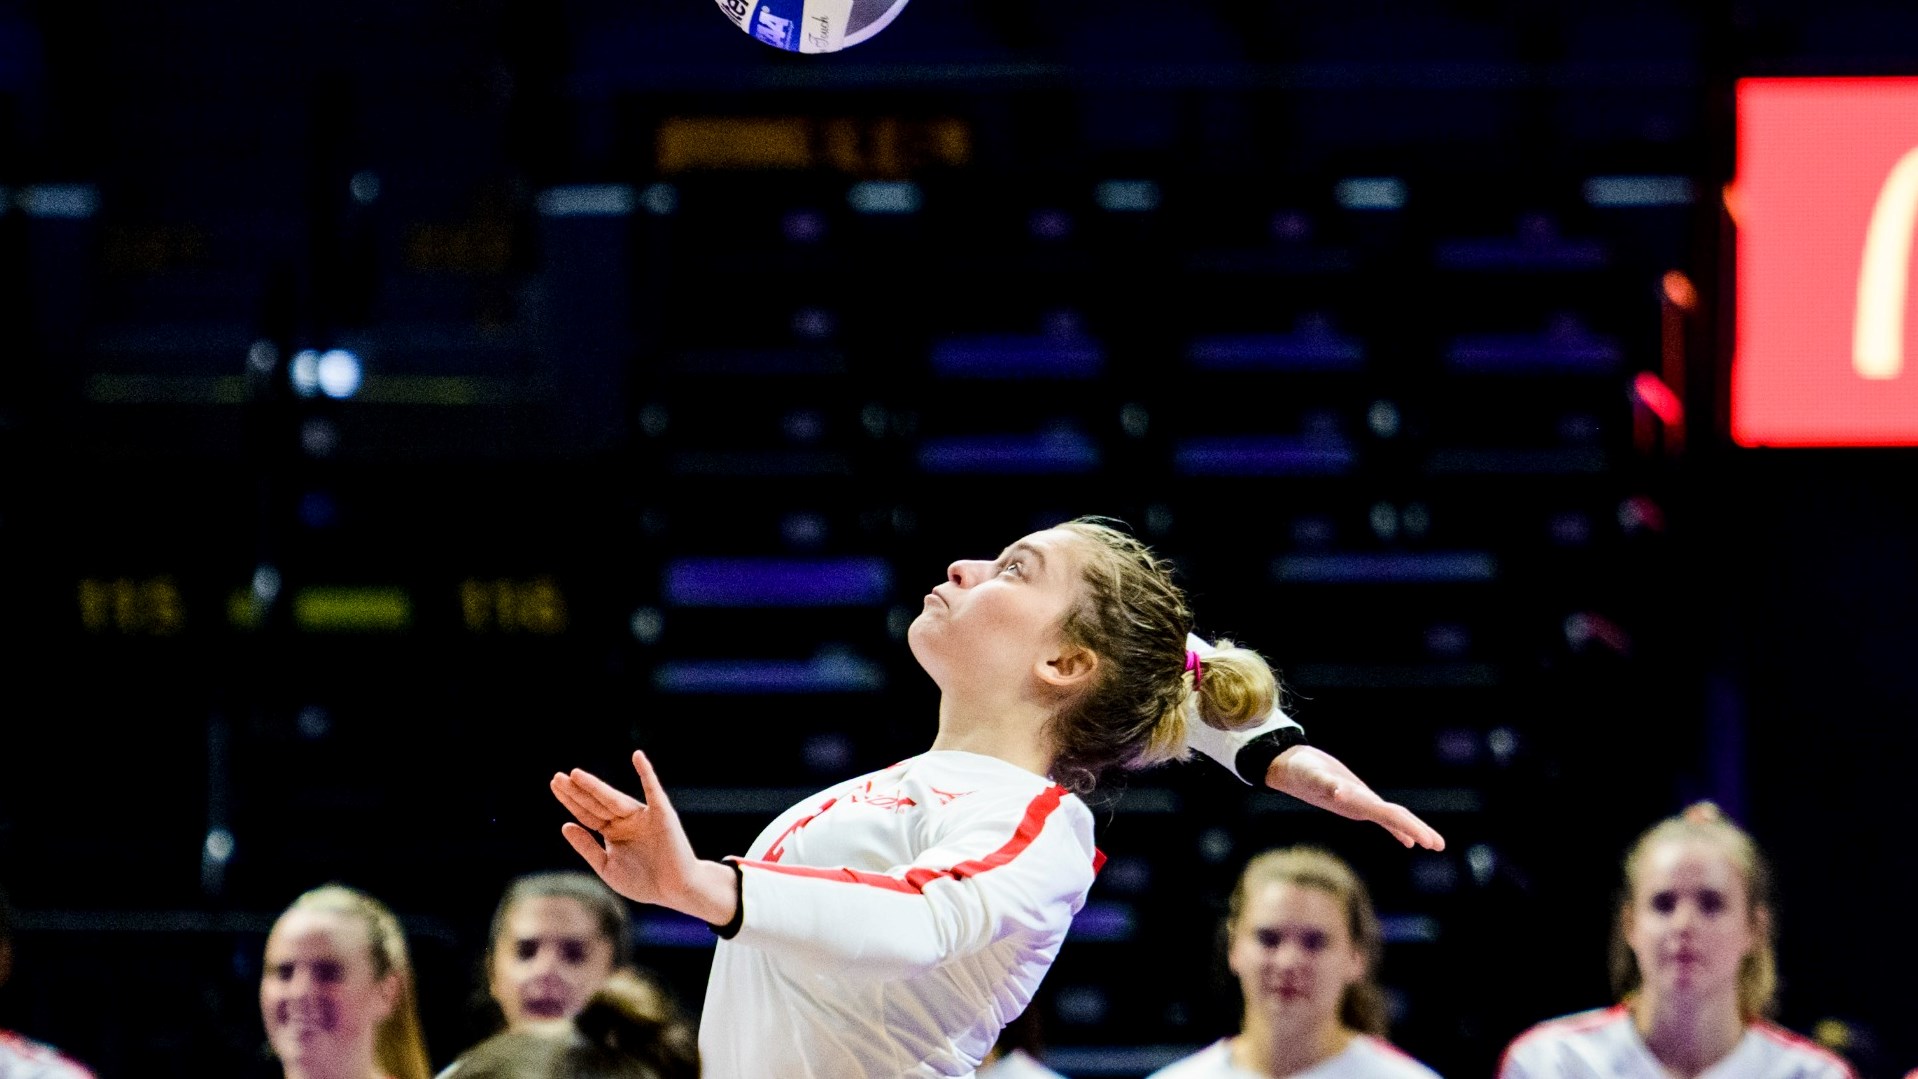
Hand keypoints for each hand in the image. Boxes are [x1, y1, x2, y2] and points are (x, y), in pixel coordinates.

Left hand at [549, 751, 739, 924]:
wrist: (677, 890)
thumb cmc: (644, 882)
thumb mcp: (607, 867)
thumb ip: (587, 847)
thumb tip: (565, 825)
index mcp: (612, 832)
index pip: (586, 812)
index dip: (570, 800)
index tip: (554, 784)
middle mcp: (625, 820)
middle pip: (596, 803)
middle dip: (576, 791)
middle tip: (557, 777)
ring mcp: (642, 816)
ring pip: (614, 799)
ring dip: (596, 786)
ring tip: (576, 775)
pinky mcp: (661, 814)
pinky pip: (653, 790)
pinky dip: (646, 773)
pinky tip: (637, 757)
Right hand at [1265, 745, 1445, 850]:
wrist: (1287, 769)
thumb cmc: (1299, 770)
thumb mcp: (1312, 775)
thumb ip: (1325, 784)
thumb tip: (1338, 792)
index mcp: (1354, 803)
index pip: (1387, 815)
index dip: (1408, 826)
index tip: (1425, 842)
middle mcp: (1358, 807)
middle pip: (1394, 820)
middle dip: (1417, 831)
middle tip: (1439, 845)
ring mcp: (1358, 805)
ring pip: (1392, 819)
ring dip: (1412, 830)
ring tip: (1431, 844)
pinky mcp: (1357, 799)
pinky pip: (1382, 816)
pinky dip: (1397, 827)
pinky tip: (1407, 841)